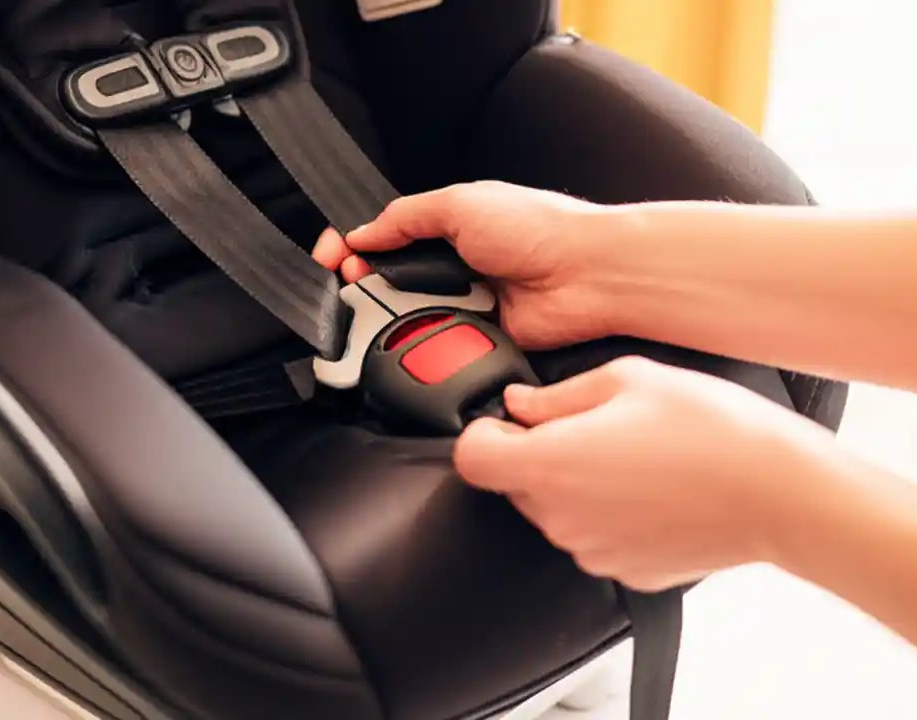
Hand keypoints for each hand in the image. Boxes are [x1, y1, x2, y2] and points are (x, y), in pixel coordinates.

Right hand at [312, 181, 620, 349]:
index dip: (352, 250)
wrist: (586, 274)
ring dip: (394, 313)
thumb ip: (405, 217)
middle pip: (388, 283)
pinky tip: (416, 333)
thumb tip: (362, 233)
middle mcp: (453, 267)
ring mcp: (465, 305)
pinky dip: (427, 340)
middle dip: (363, 285)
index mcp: (446, 228)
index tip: (330, 258)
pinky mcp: (477, 339)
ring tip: (381, 308)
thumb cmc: (538, 226)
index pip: (384, 241)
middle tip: (346, 286)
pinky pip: (439, 344)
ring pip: (408, 317)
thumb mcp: (459, 203)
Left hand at [454, 357, 836, 591]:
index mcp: (551, 463)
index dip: (484, 433)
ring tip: (635, 455)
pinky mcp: (623, 571)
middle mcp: (561, 517)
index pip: (471, 457)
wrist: (781, 495)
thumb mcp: (631, 379)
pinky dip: (610, 514)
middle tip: (595, 426)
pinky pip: (595, 536)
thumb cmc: (715, 431)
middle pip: (515, 483)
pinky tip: (654, 489)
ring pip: (555, 510)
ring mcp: (591, 551)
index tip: (509, 421)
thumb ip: (559, 394)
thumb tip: (521, 403)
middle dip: (539, 453)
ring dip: (576, 483)